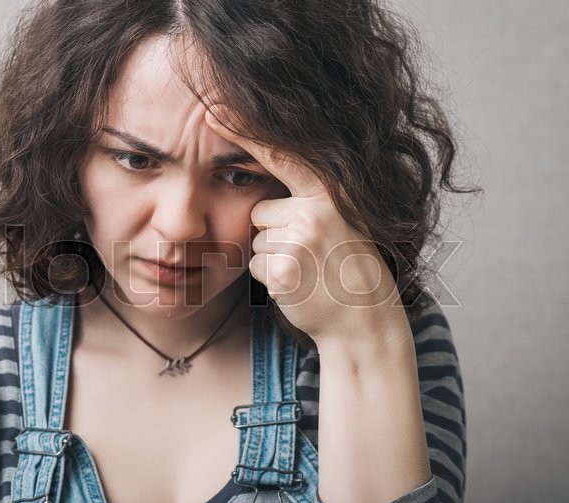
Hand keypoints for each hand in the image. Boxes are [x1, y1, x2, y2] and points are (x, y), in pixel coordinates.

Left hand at [205, 106, 407, 346]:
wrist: (364, 317)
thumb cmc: (347, 266)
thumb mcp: (339, 220)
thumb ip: (307, 200)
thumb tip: (264, 191)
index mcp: (328, 193)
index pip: (280, 155)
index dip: (244, 131)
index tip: (212, 111)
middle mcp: (313, 211)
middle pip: (259, 210)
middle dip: (272, 230)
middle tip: (307, 250)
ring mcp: (298, 241)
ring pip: (255, 239)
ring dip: (271, 255)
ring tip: (305, 267)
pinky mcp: (282, 271)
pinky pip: (254, 265)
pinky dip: (268, 278)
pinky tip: (297, 283)